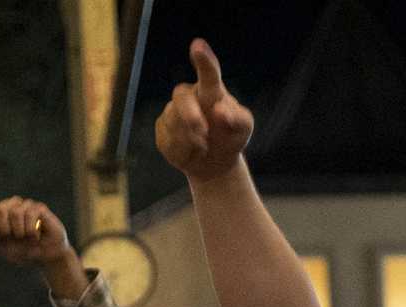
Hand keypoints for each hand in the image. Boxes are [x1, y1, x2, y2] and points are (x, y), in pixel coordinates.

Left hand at [0, 197, 73, 267]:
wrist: (45, 258)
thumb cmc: (23, 252)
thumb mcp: (2, 247)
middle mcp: (10, 207)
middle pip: (0, 209)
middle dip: (6, 229)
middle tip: (15, 237)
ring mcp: (25, 206)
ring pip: (15, 212)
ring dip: (20, 231)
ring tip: (26, 238)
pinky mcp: (39, 208)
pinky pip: (30, 214)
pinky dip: (31, 231)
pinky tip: (36, 236)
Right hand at [156, 40, 253, 181]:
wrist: (214, 162)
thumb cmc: (231, 137)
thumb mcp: (244, 129)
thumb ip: (239, 118)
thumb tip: (221, 111)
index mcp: (211, 90)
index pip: (208, 73)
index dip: (203, 60)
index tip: (197, 45)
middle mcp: (189, 96)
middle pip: (181, 97)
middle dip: (190, 116)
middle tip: (203, 134)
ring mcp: (172, 112)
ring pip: (174, 124)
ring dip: (191, 141)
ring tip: (204, 147)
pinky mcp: (162, 130)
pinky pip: (168, 142)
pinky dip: (183, 153)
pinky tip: (191, 153)